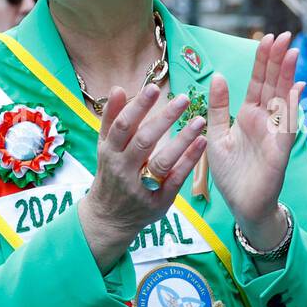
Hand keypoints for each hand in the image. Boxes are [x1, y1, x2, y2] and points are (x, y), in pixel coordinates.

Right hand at [78, 84, 207, 274]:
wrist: (108, 218)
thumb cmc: (110, 174)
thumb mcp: (104, 147)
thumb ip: (111, 119)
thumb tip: (117, 88)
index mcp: (110, 153)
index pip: (124, 126)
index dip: (138, 106)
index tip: (154, 88)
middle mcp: (123, 170)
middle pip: (144, 141)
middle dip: (164, 119)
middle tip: (184, 98)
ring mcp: (141, 188)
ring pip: (162, 162)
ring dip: (182, 140)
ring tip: (200, 120)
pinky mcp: (158, 202)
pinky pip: (176, 180)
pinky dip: (189, 161)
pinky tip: (202, 144)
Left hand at [206, 32, 304, 247]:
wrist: (242, 205)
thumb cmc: (231, 174)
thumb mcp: (216, 135)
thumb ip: (218, 107)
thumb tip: (218, 76)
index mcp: (249, 115)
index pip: (257, 82)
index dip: (263, 60)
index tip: (268, 37)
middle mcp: (265, 120)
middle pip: (273, 84)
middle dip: (278, 60)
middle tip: (284, 35)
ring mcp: (275, 133)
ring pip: (283, 98)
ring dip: (287, 75)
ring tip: (292, 51)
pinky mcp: (280, 149)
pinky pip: (288, 125)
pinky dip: (292, 106)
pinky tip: (296, 87)